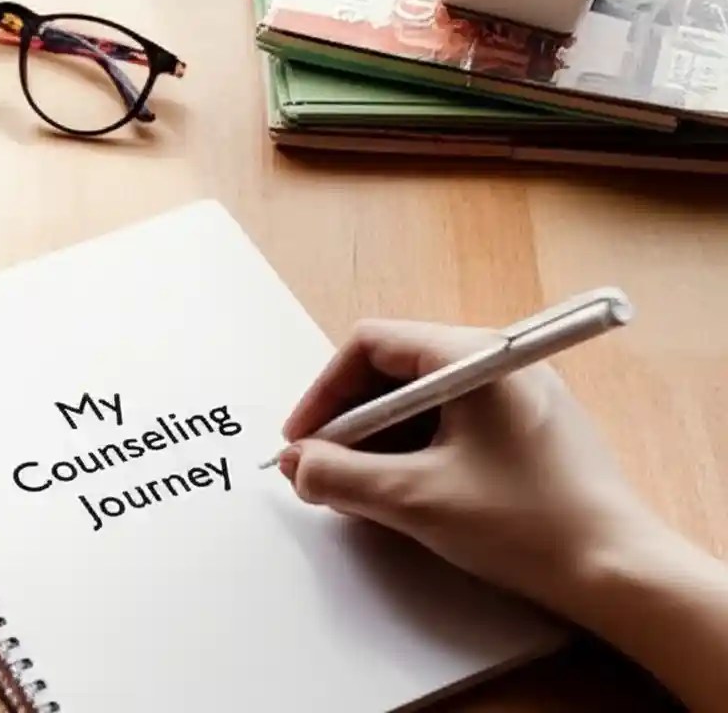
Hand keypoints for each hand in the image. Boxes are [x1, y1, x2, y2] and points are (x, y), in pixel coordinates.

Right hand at [277, 319, 666, 619]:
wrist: (619, 571)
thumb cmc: (528, 524)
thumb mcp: (414, 500)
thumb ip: (340, 477)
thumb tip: (297, 465)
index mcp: (473, 358)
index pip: (371, 345)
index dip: (325, 393)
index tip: (303, 440)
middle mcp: (496, 362)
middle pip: (394, 371)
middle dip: (350, 423)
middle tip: (323, 471)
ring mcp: (515, 394)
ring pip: (420, 401)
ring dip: (378, 442)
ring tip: (358, 491)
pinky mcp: (524, 428)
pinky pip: (450, 424)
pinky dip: (413, 452)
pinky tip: (399, 493)